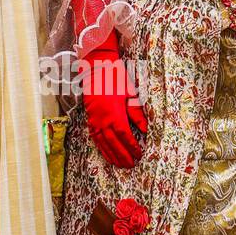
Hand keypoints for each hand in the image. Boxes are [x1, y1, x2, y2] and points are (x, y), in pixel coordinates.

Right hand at [82, 46, 146, 168]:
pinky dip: (101, 148)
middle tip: (131, 165)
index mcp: (114, 114)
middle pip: (114, 143)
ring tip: (120, 165)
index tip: (139, 154)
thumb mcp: (130, 94)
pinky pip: (95, 138)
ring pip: (104, 143)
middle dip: (123, 155)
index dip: (132, 147)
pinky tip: (106, 154)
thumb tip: (145, 129)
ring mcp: (94, 121)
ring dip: (112, 155)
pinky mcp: (90, 119)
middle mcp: (103, 121)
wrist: (96, 69)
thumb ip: (137, 114)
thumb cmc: (115, 79)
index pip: (125, 136)